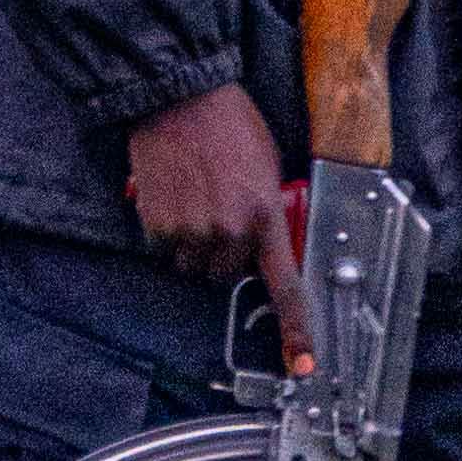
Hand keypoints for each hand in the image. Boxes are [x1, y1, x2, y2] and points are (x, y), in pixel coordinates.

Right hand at [123, 79, 306, 352]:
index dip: (297, 330)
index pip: (285, 286)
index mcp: (266, 216)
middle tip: (217, 211)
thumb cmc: (230, 124)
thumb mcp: (266, 166)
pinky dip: (165, 229)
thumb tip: (264, 242)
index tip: (303, 364)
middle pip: (225, 273)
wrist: (180, 95)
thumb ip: (267, 210)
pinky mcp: (158, 225)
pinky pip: (163, 247)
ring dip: (191, 242)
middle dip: (221, 251)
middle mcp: (229, 231)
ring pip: (191, 264)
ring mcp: (191, 231)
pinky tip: (171, 194)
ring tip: (192, 197)